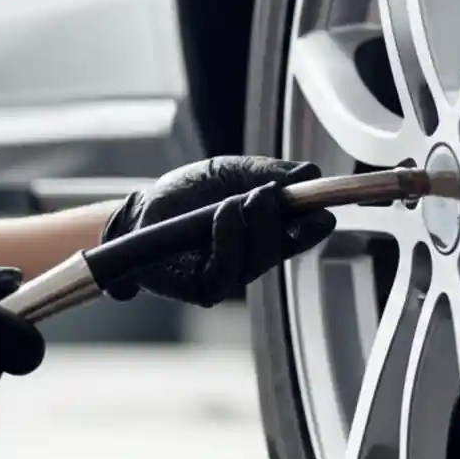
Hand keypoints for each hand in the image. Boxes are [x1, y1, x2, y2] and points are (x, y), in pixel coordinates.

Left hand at [102, 156, 335, 306]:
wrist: (142, 210)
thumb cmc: (189, 193)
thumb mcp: (231, 170)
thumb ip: (270, 171)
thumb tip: (311, 174)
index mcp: (273, 227)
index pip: (308, 231)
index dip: (317, 221)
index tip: (317, 206)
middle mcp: (259, 253)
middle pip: (291, 245)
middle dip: (284, 218)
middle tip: (269, 193)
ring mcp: (235, 273)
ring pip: (263, 258)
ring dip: (254, 225)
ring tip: (236, 201)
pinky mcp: (208, 288)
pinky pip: (229, 270)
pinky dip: (230, 238)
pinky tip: (222, 215)